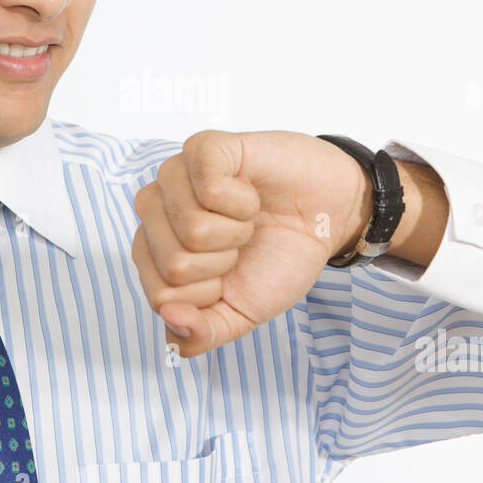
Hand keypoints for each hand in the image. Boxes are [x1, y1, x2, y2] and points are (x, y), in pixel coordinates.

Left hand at [130, 129, 375, 357]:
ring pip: (190, 229)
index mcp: (155, 251)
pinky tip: (249, 193)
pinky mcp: (203, 148)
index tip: (228, 275)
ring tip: (246, 218)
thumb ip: (200, 334)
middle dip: (222, 265)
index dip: (207, 296)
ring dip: (235, 233)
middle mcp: (156, 211)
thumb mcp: (239, 313)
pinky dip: (242, 202)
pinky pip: (208, 189)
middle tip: (241, 243)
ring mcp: (176, 176)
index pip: (160, 296)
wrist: (327, 218)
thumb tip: (169, 318)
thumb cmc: (277, 257)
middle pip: (173, 265)